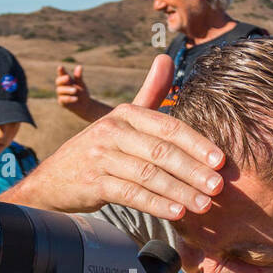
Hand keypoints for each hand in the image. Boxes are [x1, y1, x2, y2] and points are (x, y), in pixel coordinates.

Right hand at [21, 55, 224, 218]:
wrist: (52, 180)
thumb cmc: (97, 150)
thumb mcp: (120, 120)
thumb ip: (148, 93)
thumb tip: (166, 58)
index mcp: (125, 114)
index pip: (168, 127)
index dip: (197, 144)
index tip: (221, 161)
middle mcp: (112, 131)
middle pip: (162, 151)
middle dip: (193, 170)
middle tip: (218, 187)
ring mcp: (101, 157)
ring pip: (149, 175)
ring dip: (180, 191)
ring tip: (203, 205)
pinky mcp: (93, 183)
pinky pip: (132, 194)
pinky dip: (156, 204)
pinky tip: (176, 213)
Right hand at [56, 64, 96, 118]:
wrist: (84, 105)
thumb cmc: (82, 92)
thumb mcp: (81, 84)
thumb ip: (78, 77)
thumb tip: (79, 66)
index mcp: (66, 80)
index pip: (62, 74)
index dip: (61, 71)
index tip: (60, 67)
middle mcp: (62, 86)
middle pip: (58, 81)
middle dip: (63, 79)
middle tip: (68, 78)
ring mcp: (61, 94)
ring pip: (60, 90)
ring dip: (67, 90)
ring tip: (75, 90)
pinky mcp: (61, 101)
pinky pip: (63, 99)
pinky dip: (69, 98)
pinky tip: (75, 98)